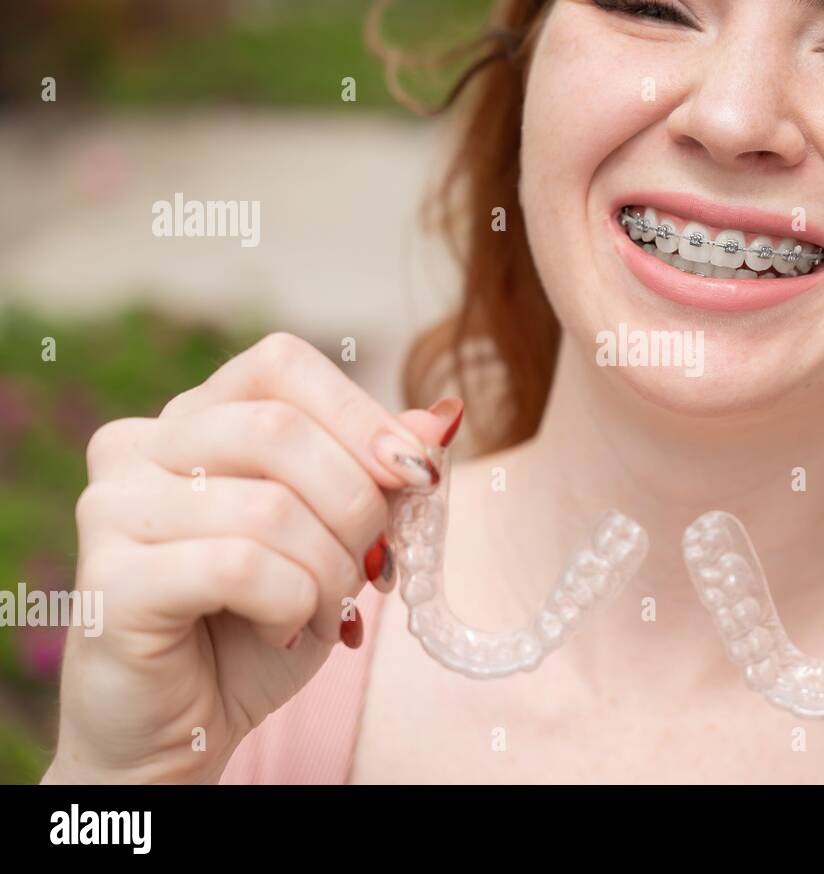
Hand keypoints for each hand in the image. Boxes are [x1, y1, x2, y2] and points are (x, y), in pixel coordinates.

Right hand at [44, 332, 462, 783]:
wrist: (188, 728)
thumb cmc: (261, 624)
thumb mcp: (337, 539)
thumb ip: (378, 474)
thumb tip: (444, 416)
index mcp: (194, 419)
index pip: (280, 365)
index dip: (359, 414)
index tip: (415, 475)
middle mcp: (140, 447)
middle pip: (280, 429)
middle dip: (357, 505)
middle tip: (369, 564)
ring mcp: (113, 509)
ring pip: (268, 507)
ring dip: (327, 572)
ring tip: (320, 611)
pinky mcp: (109, 581)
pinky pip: (239, 567)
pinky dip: (290, 605)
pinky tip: (280, 632)